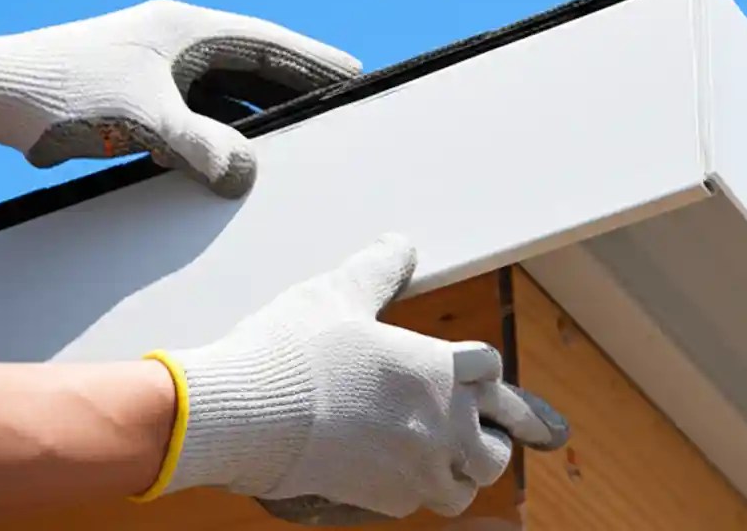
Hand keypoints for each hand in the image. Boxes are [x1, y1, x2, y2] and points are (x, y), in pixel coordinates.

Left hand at [0, 0, 360, 197]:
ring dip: (263, 114)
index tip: (357, 76)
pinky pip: (201, 113)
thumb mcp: (140, 120)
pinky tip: (244, 154)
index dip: (316, 62)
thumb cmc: (62, 92)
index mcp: (187, 31)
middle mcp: (178, 44)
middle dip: (299, 89)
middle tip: (343, 109)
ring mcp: (159, 69)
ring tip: (306, 136)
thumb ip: (200, 147)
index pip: (270, 44)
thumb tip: (247, 175)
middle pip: (256, 66)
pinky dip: (227, 132)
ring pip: (229, 92)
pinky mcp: (140, 96)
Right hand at [145, 234, 546, 518]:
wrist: (246, 416)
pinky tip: (400, 474)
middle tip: (491, 430)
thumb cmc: (294, 351)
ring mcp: (420, 468)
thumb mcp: (338, 293)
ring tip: (452, 456)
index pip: (490, 369)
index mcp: (440, 368)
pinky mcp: (389, 500)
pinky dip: (420, 490)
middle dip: (496, 431)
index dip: (482, 369)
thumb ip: (379, 268)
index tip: (475, 373)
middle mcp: (444, 423)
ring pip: (473, 480)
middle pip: (499, 440)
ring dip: (467, 468)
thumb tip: (401, 244)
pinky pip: (424, 502)